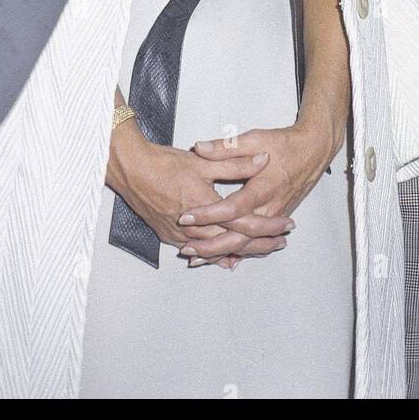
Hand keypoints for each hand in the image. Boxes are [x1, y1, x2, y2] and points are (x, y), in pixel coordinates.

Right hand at [106, 123, 288, 264]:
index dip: (268, 226)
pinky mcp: (170, 236)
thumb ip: (236, 163)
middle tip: (282, 243)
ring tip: (263, 250)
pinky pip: (199, 251)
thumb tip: (264, 160)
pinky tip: (229, 259)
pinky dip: (217, 256)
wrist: (132, 170)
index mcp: (207, 206)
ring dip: (241, 251)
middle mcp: (195, 227)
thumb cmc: (166, 164)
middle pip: (235, 242)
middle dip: (261, 244)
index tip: (286, 226)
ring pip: (218, 251)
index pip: (245, 222)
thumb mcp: (204, 161)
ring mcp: (181, 236)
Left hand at [179, 122, 336, 262]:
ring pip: (247, 244)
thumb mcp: (255, 139)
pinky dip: (238, 252)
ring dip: (221, 253)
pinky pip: (256, 242)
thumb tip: (200, 148)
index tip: (186, 216)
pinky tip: (223, 259)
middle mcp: (270, 207)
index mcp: (263, 188)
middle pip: (239, 237)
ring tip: (196, 258)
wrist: (313, 151)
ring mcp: (274, 217)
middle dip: (211, 246)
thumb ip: (226, 147)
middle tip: (186, 248)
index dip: (208, 214)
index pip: (232, 208)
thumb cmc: (285, 144)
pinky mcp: (276, 219)